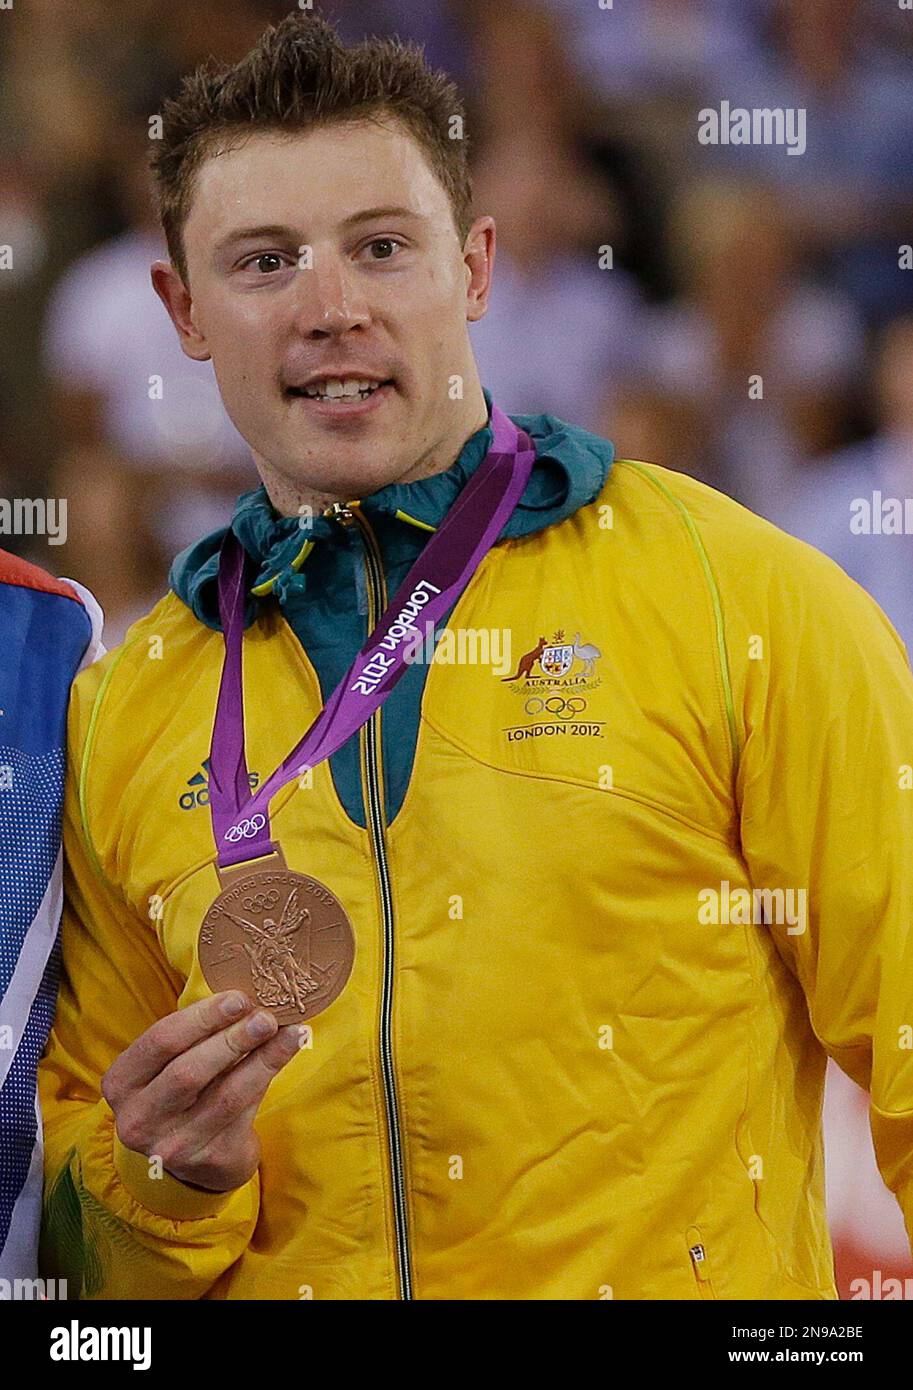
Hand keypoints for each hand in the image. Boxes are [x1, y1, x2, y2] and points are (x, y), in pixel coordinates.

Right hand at [101, 991, 299, 1192]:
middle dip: (232, 1039)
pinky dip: (269, 1077)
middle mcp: (139, 1119)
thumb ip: (198, 1034)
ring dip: (262, 1058)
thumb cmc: (185, 1092)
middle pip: (189, 1072)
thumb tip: (248, 997)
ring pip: (225, 1095)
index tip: (239, 998)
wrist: (197, 1158)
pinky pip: (245, 1113)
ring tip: (290, 1032)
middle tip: (266, 1016)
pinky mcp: (209, 1159)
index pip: (160, 1042)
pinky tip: (289, 1053)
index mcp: (122, 1083)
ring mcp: (173, 1145)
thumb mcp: (172, 1063)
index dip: (202, 1018)